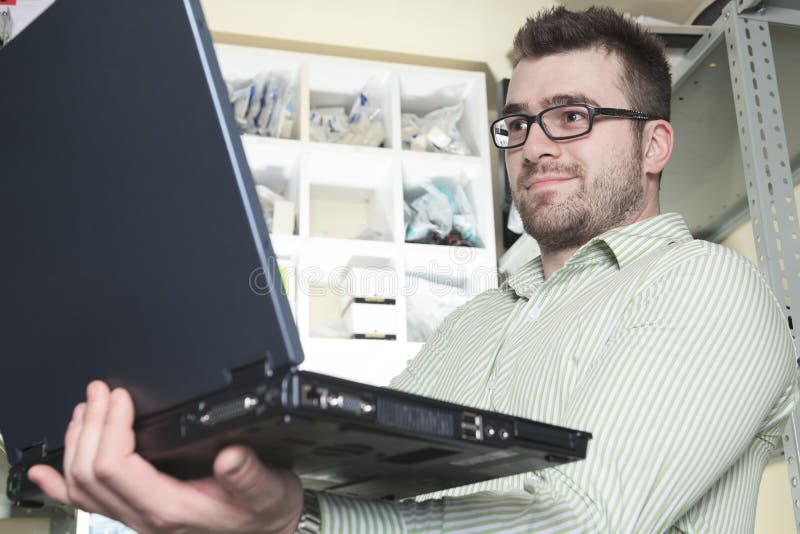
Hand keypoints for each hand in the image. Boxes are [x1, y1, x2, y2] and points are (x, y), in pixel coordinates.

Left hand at [28, 381, 303, 533]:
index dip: (110, 427)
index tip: (121, 397)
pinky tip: (44, 472)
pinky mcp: (137, 511)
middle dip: (89, 426)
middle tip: (99, 392)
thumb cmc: (266, 511)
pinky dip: (59, 485)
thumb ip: (249, 475)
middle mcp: (146, 515)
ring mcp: (137, 516)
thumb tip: (230, 456)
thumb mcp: (270, 489)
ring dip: (75, 443)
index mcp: (171, 507)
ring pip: (80, 487)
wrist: (268, 531)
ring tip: (83, 411)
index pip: (115, 468)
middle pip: (88, 473)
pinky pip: (86, 503)